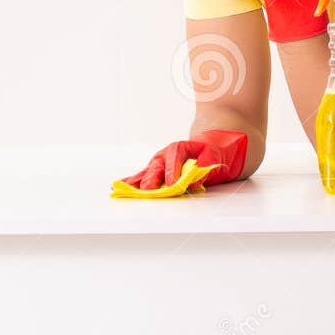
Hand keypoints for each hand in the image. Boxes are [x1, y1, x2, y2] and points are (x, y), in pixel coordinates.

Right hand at [119, 129, 247, 191]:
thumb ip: (206, 166)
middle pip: (157, 166)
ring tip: (121, 188)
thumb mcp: (215, 155)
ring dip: (135, 181)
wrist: (211, 144)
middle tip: (148, 189)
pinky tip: (119, 187)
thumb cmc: (214, 150)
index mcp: (181, 148)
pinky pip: (143, 176)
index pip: (175, 157)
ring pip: (147, 172)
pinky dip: (132, 182)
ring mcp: (159, 163)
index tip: (171, 183)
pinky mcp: (156, 171)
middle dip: (152, 179)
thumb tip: (195, 181)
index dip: (172, 170)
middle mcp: (166, 155)